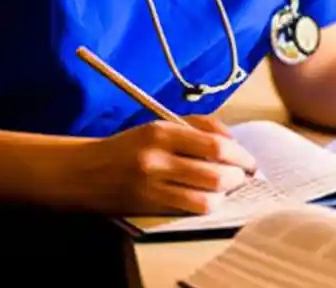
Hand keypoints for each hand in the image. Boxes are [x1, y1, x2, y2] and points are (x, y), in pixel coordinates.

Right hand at [72, 114, 257, 215]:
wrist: (86, 171)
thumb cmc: (131, 146)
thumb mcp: (160, 125)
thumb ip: (199, 126)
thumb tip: (234, 141)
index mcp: (163, 131)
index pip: (215, 145)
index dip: (241, 155)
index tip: (250, 160)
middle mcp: (158, 157)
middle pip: (216, 172)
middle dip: (238, 177)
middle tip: (243, 176)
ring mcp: (153, 184)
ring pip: (207, 196)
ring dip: (225, 194)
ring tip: (227, 189)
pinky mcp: (149, 206)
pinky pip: (190, 209)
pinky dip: (207, 205)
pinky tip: (208, 199)